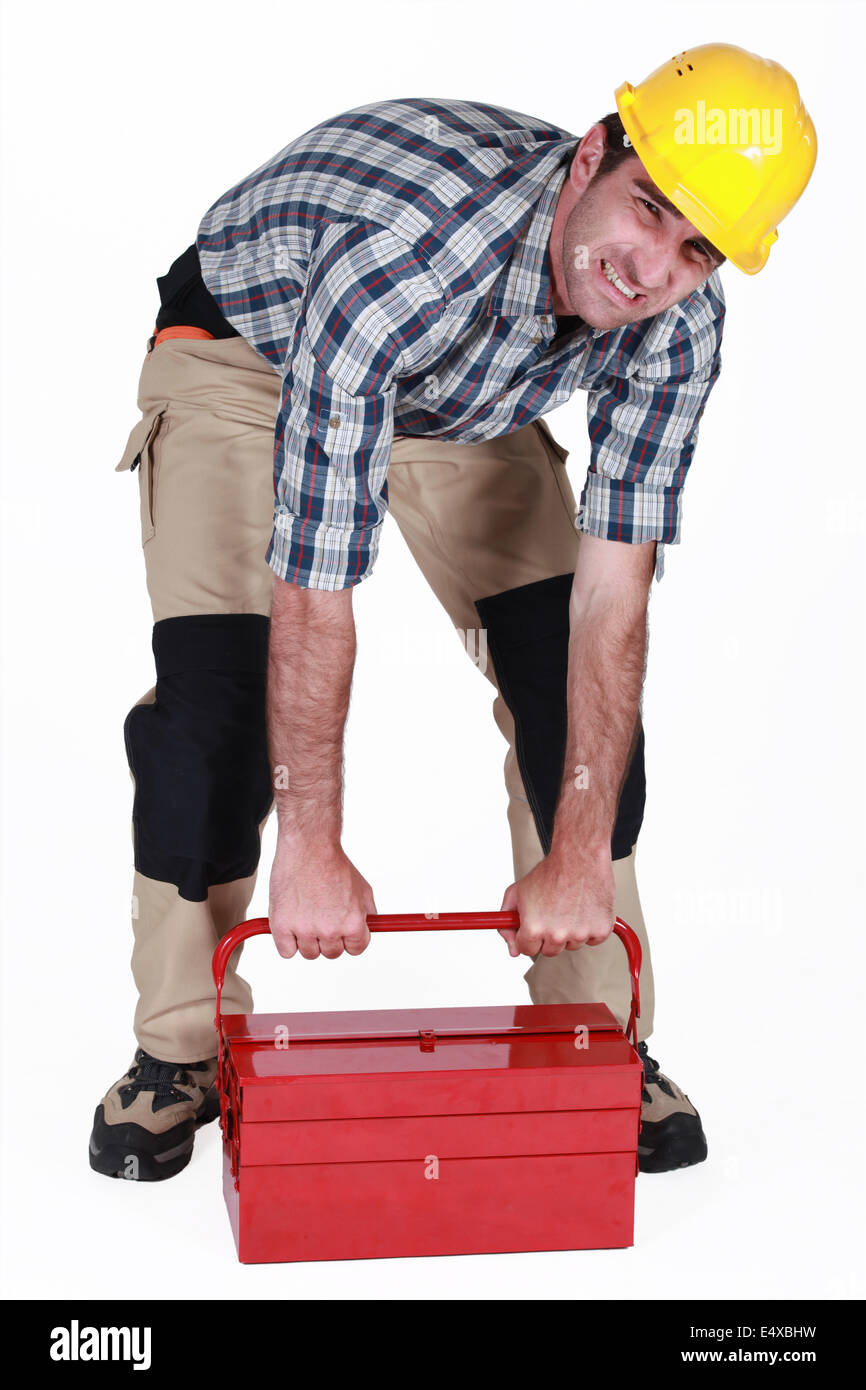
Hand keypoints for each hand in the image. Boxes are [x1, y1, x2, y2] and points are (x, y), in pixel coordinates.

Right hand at [268, 835, 375, 959]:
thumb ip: (368, 913)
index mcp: (352, 924)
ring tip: (307, 915)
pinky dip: (288, 942)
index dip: (350, 939)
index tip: (343, 930)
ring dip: (309, 940)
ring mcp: (304, 930)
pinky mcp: (281, 926)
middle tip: (323, 917)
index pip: (356, 949)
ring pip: (309, 954)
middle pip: (332, 953)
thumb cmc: (333, 863)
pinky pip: (287, 952)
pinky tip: (291, 923)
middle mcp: (330, 931)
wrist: (309, 846)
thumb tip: (368, 929)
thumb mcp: (363, 888)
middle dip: (330, 938)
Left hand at [497, 848, 614, 957]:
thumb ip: (506, 922)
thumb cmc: (550, 872)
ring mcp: (580, 933)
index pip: (525, 950)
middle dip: (548, 936)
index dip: (527, 937)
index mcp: (534, 928)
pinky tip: (584, 909)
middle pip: (549, 951)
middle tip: (552, 914)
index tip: (532, 928)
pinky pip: (592, 940)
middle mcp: (557, 935)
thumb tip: (512, 948)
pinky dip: (590, 928)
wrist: (578, 857)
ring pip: (571, 945)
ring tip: (569, 906)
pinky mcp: (601, 929)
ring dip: (570, 932)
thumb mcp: (516, 893)